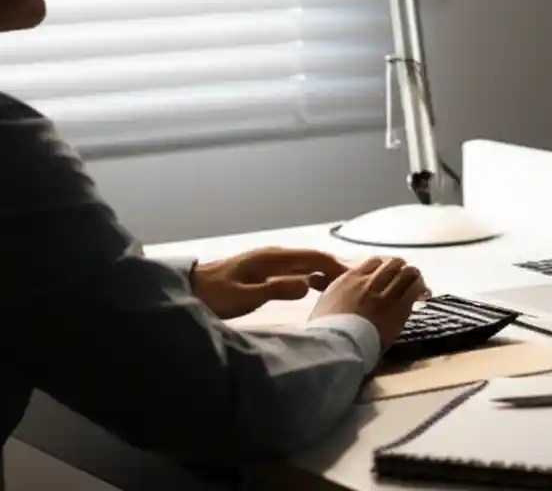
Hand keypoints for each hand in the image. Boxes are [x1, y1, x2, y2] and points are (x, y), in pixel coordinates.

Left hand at [190, 247, 348, 318]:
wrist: (191, 290)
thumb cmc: (215, 295)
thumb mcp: (245, 296)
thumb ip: (276, 290)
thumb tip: (307, 286)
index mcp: (272, 258)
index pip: (313, 256)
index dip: (336, 265)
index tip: (356, 276)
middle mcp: (274, 256)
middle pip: (313, 258)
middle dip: (336, 267)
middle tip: (360, 281)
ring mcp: (269, 262)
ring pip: (305, 264)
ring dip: (325, 272)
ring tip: (345, 286)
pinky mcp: (264, 272)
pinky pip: (295, 270)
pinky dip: (311, 277)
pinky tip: (318, 287)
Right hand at [309, 256, 428, 351]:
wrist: (337, 343)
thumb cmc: (325, 331)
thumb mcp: (324, 305)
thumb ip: (336, 295)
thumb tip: (337, 297)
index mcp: (349, 278)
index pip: (374, 262)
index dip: (384, 267)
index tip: (388, 275)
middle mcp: (369, 282)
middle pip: (393, 264)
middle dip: (402, 269)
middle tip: (406, 279)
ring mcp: (384, 294)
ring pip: (407, 273)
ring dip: (414, 277)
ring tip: (418, 285)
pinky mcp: (398, 308)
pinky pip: (415, 290)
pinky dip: (421, 290)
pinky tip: (425, 295)